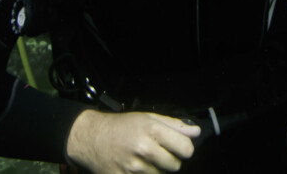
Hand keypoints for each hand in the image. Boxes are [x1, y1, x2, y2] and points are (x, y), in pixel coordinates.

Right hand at [66, 109, 201, 173]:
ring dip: (156, 169)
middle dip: (170, 160)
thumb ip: (174, 125)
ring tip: (143, 159)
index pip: (186, 148)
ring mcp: (134, 167)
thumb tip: (195, 132)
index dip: (184, 148)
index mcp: (152, 130)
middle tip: (157, 152)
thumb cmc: (120, 126)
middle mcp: (144, 149)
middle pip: (175, 165)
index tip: (179, 147)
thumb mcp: (147, 118)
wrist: (91, 138)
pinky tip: (136, 168)